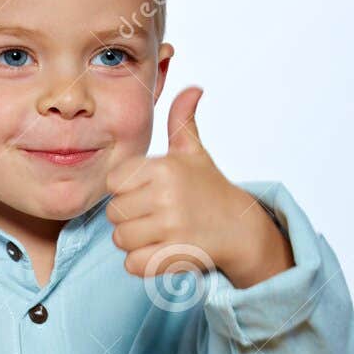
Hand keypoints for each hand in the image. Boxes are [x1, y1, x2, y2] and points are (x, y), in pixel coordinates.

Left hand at [105, 87, 292, 287]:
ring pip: (120, 240)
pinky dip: (142, 262)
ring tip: (158, 233)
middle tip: (155, 216)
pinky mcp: (173, 256)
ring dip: (135, 241)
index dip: (126, 190)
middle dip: (130, 218)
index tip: (147, 193)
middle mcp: (166, 196)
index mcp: (164, 168)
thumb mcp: (194, 152)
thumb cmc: (209, 189)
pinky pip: (132, 264)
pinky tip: (161, 250)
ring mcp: (170, 228)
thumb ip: (183, 120)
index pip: (114, 182)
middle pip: (114, 213)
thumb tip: (193, 88)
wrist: (240, 228)